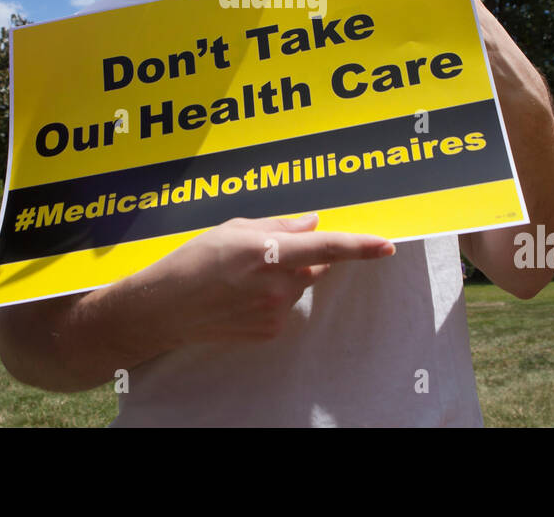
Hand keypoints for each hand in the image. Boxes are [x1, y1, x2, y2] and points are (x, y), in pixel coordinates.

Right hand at [146, 212, 394, 344]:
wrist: (166, 308)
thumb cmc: (194, 259)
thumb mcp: (234, 229)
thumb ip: (279, 226)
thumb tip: (313, 223)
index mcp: (268, 252)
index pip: (328, 248)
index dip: (361, 247)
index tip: (387, 245)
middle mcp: (277, 285)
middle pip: (314, 264)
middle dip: (303, 255)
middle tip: (266, 250)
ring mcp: (275, 311)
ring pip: (298, 285)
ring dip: (283, 276)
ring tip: (241, 275)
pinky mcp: (269, 330)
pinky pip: (284, 306)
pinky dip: (271, 296)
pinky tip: (241, 295)